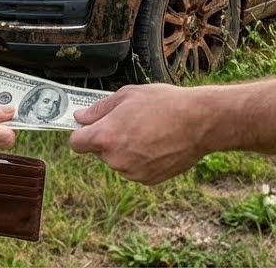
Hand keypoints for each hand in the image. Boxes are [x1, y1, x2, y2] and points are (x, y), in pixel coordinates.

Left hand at [69, 83, 210, 184]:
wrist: (199, 122)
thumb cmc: (163, 103)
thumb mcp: (127, 95)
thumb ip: (99, 109)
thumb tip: (80, 117)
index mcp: (105, 137)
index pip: (76, 143)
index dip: (82, 133)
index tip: (90, 127)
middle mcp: (115, 159)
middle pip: (99, 151)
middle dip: (108, 139)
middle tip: (130, 122)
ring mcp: (132, 172)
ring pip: (118, 161)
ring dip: (125, 150)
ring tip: (148, 132)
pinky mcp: (148, 180)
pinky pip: (134, 169)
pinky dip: (140, 159)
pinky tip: (157, 144)